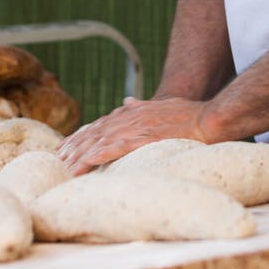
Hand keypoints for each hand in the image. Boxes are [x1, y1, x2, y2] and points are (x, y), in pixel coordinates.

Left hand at [57, 96, 210, 174]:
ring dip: (81, 154)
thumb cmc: (190, 115)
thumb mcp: (162, 105)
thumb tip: (126, 101)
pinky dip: (99, 155)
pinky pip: (116, 147)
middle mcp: (131, 117)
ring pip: (101, 140)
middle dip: (75, 145)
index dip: (83, 135)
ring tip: (66, 167)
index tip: (68, 145)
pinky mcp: (145, 138)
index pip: (101, 124)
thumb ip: (142, 105)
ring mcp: (138, 127)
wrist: (209, 119)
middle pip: (96, 132)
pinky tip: (86, 163)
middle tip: (58, 159)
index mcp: (134, 111)